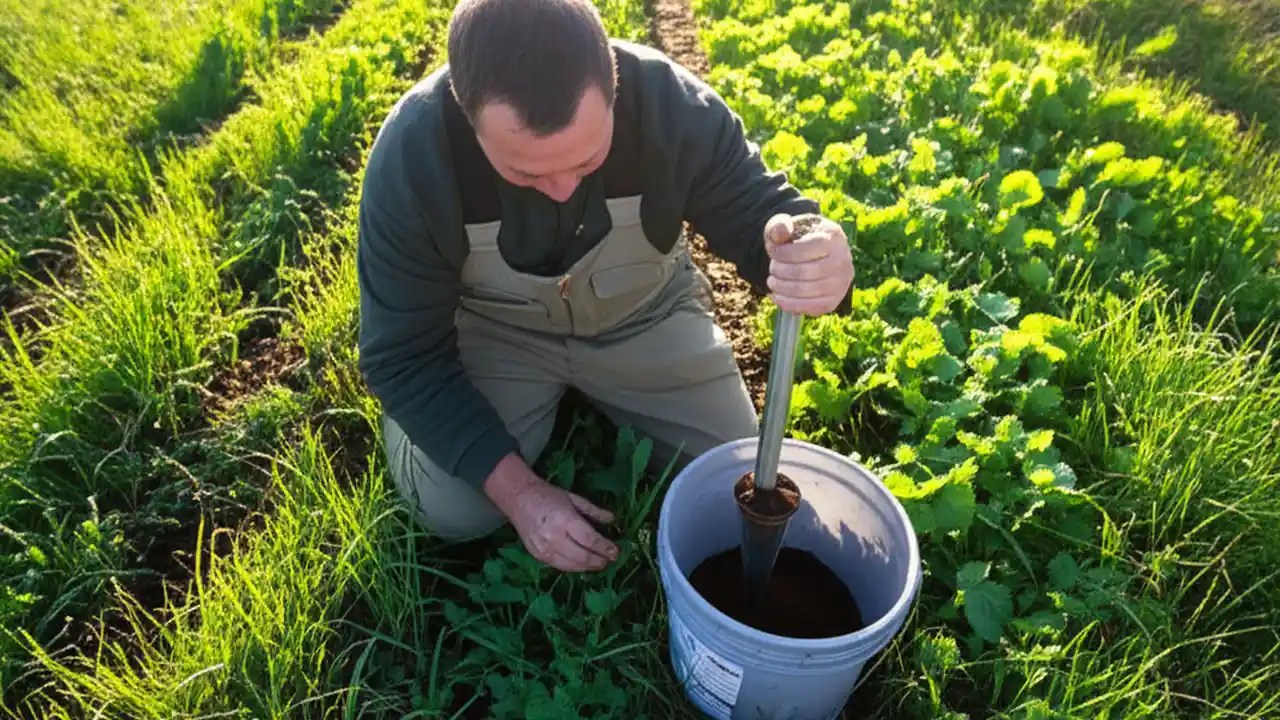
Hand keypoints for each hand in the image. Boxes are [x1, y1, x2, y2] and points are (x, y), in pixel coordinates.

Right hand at [483, 453, 618, 571]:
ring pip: (570, 565)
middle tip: (610, 560)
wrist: (519, 498)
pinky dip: (573, 567)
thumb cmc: (548, 495)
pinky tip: (582, 564)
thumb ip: (593, 511)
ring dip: (587, 567)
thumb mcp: (573, 498)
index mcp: (565, 519)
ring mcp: (543, 548)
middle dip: (598, 561)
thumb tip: (612, 520)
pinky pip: (559, 566)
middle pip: (581, 556)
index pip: (589, 539)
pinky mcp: (537, 555)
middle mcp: (554, 537)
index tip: (616, 551)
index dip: (604, 548)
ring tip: (599, 564)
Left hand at [763, 213, 853, 314]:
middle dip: (780, 271)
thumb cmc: (797, 240)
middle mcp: (843, 260)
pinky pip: (811, 308)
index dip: (785, 253)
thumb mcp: (787, 227)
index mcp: (834, 237)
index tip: (774, 253)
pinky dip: (789, 304)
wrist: (814, 258)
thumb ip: (779, 225)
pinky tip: (777, 297)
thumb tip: (782, 230)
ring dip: (782, 288)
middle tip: (772, 269)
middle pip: (805, 272)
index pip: (808, 248)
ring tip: (772, 282)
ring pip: (806, 291)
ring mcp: (841, 284)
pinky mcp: (833, 302)